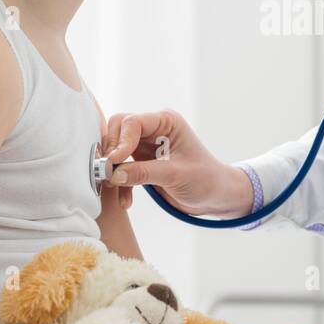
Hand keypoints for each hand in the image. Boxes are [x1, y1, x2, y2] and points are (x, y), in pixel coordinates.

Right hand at [100, 109, 253, 217]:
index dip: (120, 141)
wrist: (215, 196)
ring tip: (114, 187)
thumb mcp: (175, 175)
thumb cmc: (205, 179)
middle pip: (118, 129)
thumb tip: (113, 173)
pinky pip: (121, 168)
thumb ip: (143, 172)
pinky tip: (126, 202)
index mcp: (166, 122)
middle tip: (108, 172)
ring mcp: (146, 145)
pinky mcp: (142, 162)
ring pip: (115, 148)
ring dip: (113, 169)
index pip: (132, 122)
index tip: (113, 161)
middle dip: (111, 151)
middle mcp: (154, 129)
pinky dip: (120, 183)